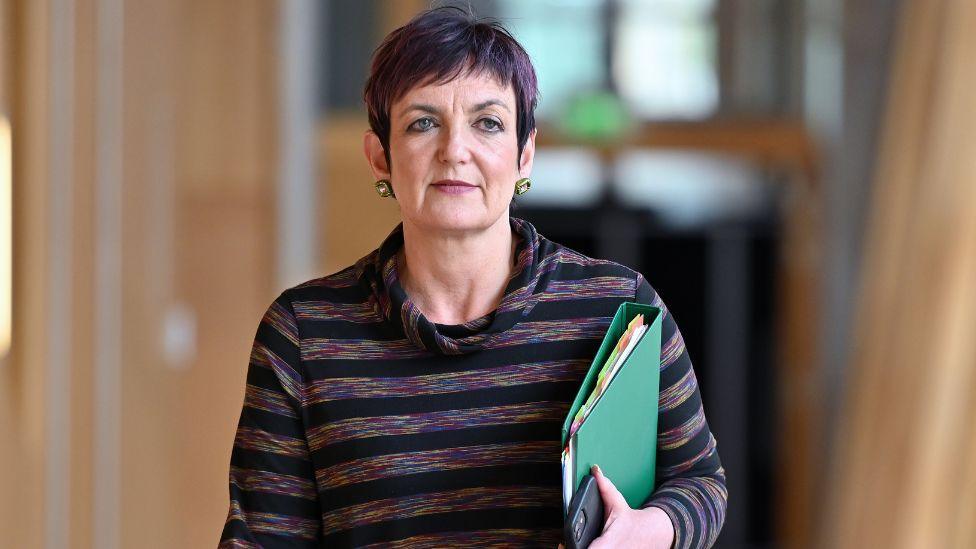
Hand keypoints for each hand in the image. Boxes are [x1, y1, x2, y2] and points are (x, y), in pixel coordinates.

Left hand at [558, 464, 674, 548]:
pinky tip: (584, 547)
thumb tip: (596, 472)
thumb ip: (605, 488)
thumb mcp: (618, 504)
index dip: (573, 547)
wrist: (652, 534)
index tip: (563, 544)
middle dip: (574, 548)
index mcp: (610, 542)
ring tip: (573, 546)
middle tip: (565, 544)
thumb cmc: (632, 521)